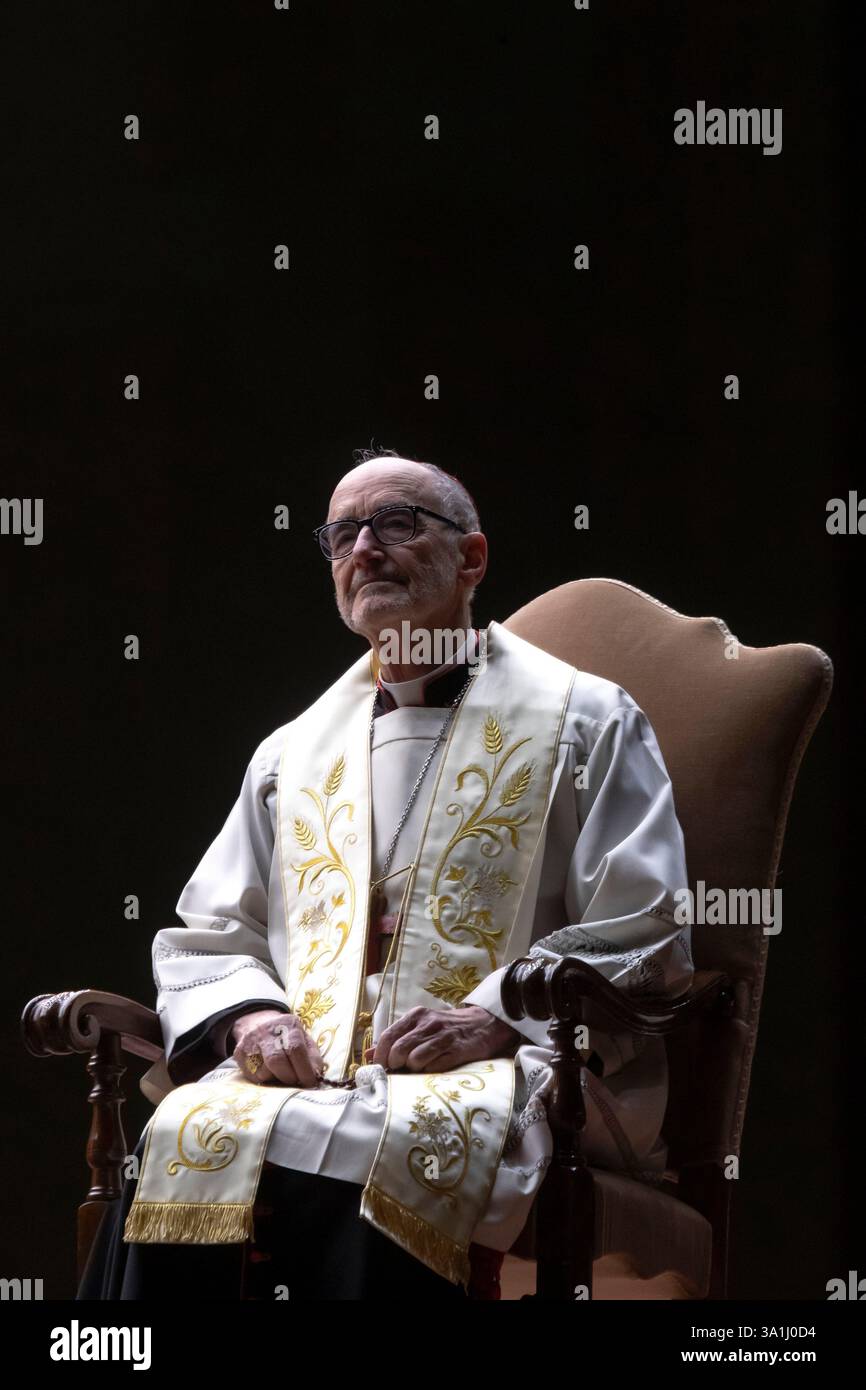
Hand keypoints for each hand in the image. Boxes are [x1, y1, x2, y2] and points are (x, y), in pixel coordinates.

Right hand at [230, 1009, 323, 1086]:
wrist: (258, 1024)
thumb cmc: (286, 1037)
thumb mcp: (304, 1040)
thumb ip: (312, 1057)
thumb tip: (316, 1076)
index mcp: (288, 1024)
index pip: (295, 1048)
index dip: (304, 1069)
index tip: (310, 1082)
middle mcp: (266, 1030)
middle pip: (277, 1060)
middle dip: (290, 1077)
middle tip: (295, 1082)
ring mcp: (250, 1041)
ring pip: (264, 1071)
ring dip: (276, 1078)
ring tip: (281, 1074)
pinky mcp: (239, 1053)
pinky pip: (253, 1076)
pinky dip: (264, 1079)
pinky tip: (268, 1072)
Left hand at [369, 1004, 521, 1072]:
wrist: (483, 1024)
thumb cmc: (446, 1028)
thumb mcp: (419, 1027)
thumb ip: (394, 1039)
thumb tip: (367, 1054)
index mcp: (416, 1016)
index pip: (388, 1036)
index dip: (380, 1056)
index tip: (381, 1068)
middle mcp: (428, 1023)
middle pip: (399, 1049)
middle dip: (395, 1065)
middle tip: (400, 1071)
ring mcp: (444, 1036)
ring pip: (415, 1058)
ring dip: (412, 1069)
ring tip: (418, 1069)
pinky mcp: (458, 1049)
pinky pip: (435, 1066)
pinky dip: (429, 1071)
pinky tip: (432, 1069)